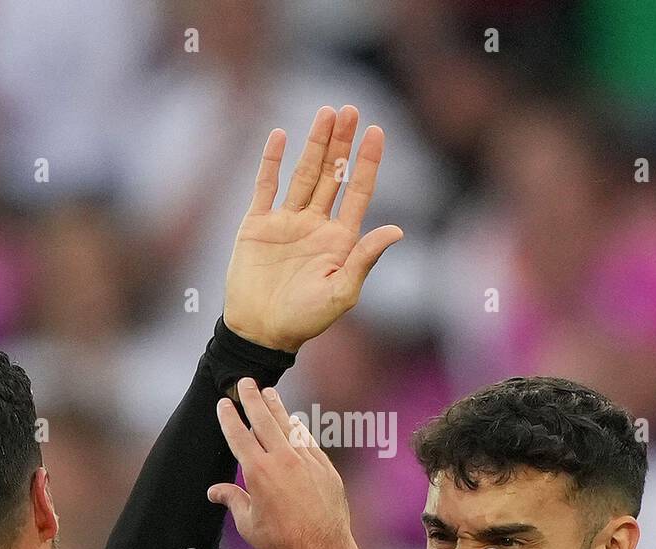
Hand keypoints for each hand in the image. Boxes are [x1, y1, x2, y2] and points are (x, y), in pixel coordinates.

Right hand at [208, 377, 356, 548]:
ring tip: (268, 392)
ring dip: (277, 408)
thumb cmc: (282, 543)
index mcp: (258, 473)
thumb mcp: (249, 524)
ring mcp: (306, 461)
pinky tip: (294, 422)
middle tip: (245, 382)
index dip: (229, 417)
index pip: (238, 436)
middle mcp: (282, 461)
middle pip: (264, 420)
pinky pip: (308, 441)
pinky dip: (298, 429)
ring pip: (288, 426)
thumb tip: (215, 491)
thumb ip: (233, 500)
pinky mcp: (325, 468)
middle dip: (252, 399)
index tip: (224, 403)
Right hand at [223, 105, 403, 352]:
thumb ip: (366, 259)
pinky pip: (266, 186)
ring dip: (315, 144)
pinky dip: (271, 161)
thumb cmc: (304, 320)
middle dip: (342, 143)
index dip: (367, 162)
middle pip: (332, 174)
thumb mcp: (342, 292)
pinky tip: (279, 136)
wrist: (260, 331)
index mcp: (339, 240)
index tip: (376, 132)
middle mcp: (315, 225)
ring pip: (303, 174)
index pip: (357, 191)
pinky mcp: (257, 224)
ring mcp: (286, 222)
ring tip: (326, 113)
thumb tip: (397, 230)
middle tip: (350, 110)